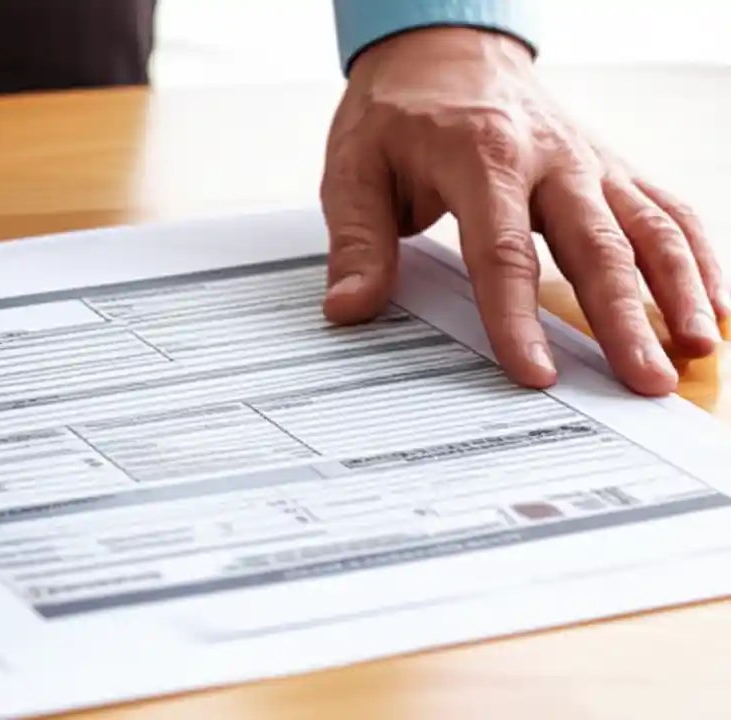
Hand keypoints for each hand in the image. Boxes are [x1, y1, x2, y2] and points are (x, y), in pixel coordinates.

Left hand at [319, 27, 726, 395]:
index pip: (502, 251)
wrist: (444, 49)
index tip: (535, 373)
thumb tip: (349, 308)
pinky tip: (714, 308)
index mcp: (481, 155)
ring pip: (649, 227)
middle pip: (596, 244)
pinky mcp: (612, 168)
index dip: (518, 318)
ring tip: (695, 348)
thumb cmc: (400, 113)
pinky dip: (697, 258)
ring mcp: (589, 161)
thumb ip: (357, 241)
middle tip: (644, 380)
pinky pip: (667, 210)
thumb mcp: (354, 168)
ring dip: (677, 290)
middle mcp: (549, 157)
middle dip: (624, 318)